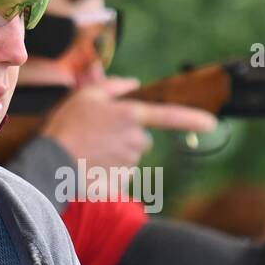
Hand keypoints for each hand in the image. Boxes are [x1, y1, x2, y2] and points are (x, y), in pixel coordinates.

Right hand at [41, 76, 218, 170]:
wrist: (51, 161)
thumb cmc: (67, 124)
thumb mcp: (86, 95)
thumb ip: (113, 86)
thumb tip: (132, 83)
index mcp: (131, 115)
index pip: (169, 116)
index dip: (192, 119)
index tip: (213, 124)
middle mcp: (135, 140)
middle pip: (141, 138)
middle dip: (125, 136)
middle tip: (97, 133)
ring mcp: (129, 163)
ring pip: (130, 156)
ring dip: (115, 153)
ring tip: (90, 149)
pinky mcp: (121, 181)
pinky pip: (121, 174)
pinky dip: (109, 170)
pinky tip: (91, 165)